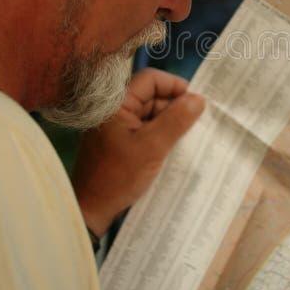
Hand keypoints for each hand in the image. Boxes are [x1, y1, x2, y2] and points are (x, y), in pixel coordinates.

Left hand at [71, 68, 204, 236]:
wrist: (91, 210)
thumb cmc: (119, 176)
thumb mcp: (152, 147)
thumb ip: (176, 120)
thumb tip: (198, 99)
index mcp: (116, 103)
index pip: (150, 79)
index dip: (174, 86)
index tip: (194, 103)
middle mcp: (115, 109)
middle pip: (152, 96)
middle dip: (174, 107)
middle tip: (193, 125)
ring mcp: (116, 126)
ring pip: (150, 113)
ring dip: (168, 123)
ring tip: (186, 138)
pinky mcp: (119, 141)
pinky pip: (144, 129)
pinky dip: (159, 135)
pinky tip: (172, 148)